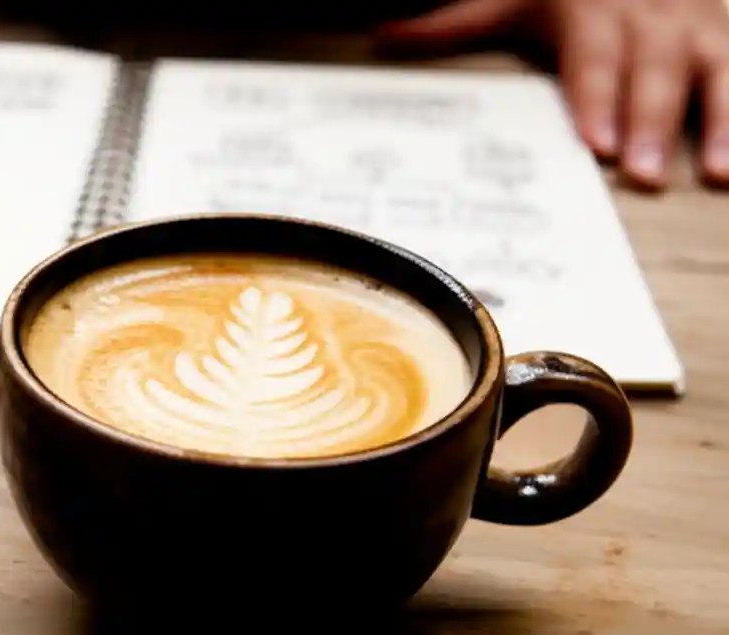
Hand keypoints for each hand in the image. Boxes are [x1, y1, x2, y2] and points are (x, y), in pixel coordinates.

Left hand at [376, 0, 728, 188]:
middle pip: (649, 74)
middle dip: (647, 123)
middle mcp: (650, 20)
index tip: (595, 142)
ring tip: (711, 173)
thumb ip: (453, 24)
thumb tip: (381, 39)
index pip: (594, 61)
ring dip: (712, 124)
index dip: (596, 100)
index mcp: (593, 14)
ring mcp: (697, 29)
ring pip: (710, 73)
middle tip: (641, 175)